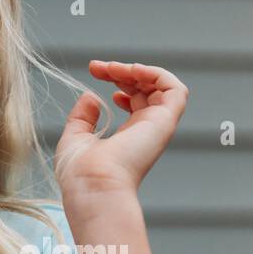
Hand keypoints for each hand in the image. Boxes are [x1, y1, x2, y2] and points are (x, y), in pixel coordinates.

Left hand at [54, 60, 188, 199]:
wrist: (91, 186)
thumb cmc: (80, 172)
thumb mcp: (76, 137)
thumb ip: (83, 117)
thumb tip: (91, 96)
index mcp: (129, 136)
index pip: (134, 98)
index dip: (117, 78)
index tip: (94, 71)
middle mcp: (146, 131)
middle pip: (147, 88)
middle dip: (123, 70)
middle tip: (98, 67)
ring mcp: (157, 126)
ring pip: (162, 86)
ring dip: (139, 69)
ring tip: (113, 68)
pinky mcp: (164, 122)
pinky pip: (176, 90)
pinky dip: (157, 74)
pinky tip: (133, 71)